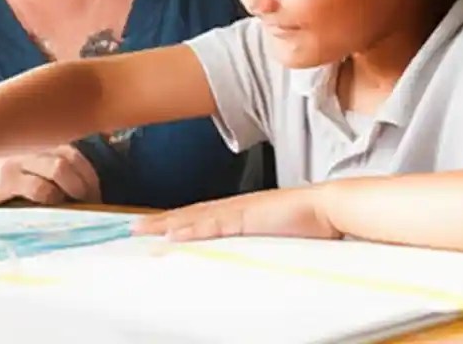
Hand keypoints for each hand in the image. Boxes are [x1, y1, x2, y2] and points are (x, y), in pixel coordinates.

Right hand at [0, 145, 102, 204]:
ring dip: (77, 190)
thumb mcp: (12, 165)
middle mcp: (27, 144)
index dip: (91, 175)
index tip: (96, 196)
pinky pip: (39, 187)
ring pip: (61, 168)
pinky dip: (54, 199)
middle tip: (94, 207)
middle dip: (89, 184)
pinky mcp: (4, 177)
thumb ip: (36, 167)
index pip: (75, 152)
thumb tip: (70, 191)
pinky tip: (55, 209)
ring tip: (81, 209)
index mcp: (33, 140)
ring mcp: (16, 158)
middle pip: (73, 158)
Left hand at [132, 186, 340, 241]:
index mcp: (238, 212)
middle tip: (133, 230)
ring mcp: (239, 211)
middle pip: (189, 215)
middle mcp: (233, 208)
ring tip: (143, 231)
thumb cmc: (307, 224)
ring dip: (167, 224)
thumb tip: (242, 254)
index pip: (199, 217)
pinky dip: (192, 229)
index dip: (174, 221)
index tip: (153, 228)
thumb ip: (254, 241)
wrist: (330, 208)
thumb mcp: (273, 236)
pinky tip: (174, 235)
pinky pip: (213, 225)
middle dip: (159, 222)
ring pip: (194, 218)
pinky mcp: (247, 218)